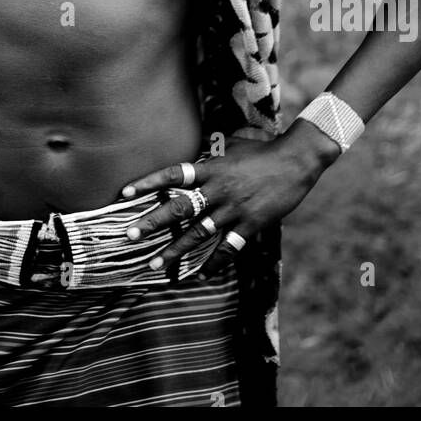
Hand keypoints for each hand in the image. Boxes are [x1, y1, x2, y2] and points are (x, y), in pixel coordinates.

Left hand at [117, 136, 325, 280]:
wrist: (296, 160)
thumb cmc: (263, 149)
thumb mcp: (232, 145)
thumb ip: (211, 152)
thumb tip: (194, 152)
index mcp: (211, 167)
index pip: (173, 174)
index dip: (148, 183)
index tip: (124, 192)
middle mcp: (218, 189)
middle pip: (179, 208)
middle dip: (153, 223)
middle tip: (130, 234)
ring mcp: (234, 209)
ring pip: (198, 233)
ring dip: (175, 251)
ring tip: (155, 265)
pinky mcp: (251, 225)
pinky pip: (228, 248)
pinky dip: (213, 263)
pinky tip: (199, 275)